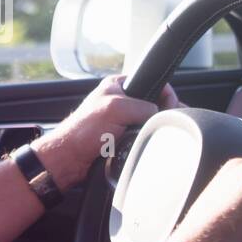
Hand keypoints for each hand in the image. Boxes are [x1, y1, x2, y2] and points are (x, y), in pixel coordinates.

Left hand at [32, 74, 181, 188]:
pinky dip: (147, 140)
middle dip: (163, 113)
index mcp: (118, 85)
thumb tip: (159, 115)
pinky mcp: (123, 137)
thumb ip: (142, 107)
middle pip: (155, 103)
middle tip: (171, 123)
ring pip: (150, 122)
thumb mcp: (116, 109)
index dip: (166, 95)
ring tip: (159, 134)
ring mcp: (122, 119)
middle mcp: (121, 100)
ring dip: (154, 129)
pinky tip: (148, 143)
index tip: (172, 108)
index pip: (153, 82)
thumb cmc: (82, 131)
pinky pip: (143, 136)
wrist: (70, 159)